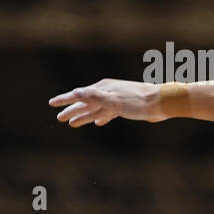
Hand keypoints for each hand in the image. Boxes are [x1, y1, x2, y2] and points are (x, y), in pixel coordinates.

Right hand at [49, 79, 164, 126]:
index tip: (51, 104)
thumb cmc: (138, 101)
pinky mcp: (126, 108)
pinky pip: (108, 113)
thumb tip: (76, 93)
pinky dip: (101, 117)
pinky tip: (97, 123)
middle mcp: (108, 92)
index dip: (64, 100)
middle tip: (59, 118)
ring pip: (96, 110)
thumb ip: (94, 96)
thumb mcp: (113, 99)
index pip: (78, 95)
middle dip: (72, 110)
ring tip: (72, 124)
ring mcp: (117, 100)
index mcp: (102, 89)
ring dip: (84, 116)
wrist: (162, 103)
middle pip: (85, 103)